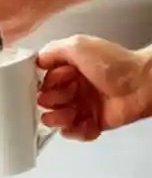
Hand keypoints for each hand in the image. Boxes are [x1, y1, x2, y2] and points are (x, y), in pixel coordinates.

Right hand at [36, 35, 151, 140]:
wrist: (143, 84)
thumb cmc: (116, 64)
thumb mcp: (78, 45)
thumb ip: (52, 51)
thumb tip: (36, 61)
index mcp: (68, 68)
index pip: (42, 81)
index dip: (43, 86)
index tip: (49, 86)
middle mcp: (75, 86)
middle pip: (47, 101)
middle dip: (51, 103)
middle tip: (63, 99)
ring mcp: (84, 105)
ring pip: (57, 119)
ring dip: (59, 119)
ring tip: (69, 114)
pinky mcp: (94, 122)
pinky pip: (76, 132)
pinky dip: (76, 132)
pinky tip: (83, 124)